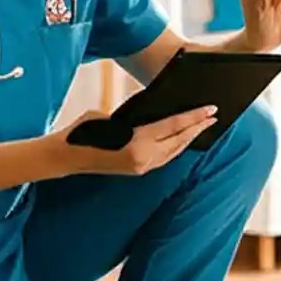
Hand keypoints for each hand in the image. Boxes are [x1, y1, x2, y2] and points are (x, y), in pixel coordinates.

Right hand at [58, 106, 217, 174]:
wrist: (66, 157)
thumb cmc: (83, 131)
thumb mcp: (110, 117)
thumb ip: (134, 118)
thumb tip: (155, 114)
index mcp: (138, 143)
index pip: (173, 126)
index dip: (194, 117)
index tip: (211, 110)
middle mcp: (143, 159)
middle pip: (179, 141)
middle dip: (198, 129)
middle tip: (214, 117)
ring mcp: (141, 168)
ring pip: (173, 152)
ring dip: (189, 139)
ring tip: (203, 127)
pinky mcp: (137, 171)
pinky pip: (163, 158)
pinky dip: (176, 147)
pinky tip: (182, 140)